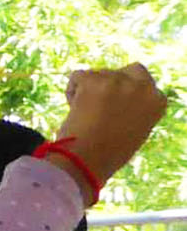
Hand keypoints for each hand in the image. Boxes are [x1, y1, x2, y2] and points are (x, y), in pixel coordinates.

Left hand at [53, 63, 169, 193]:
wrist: (87, 159)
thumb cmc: (110, 153)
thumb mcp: (135, 130)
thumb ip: (134, 110)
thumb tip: (120, 99)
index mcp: (157, 102)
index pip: (146, 85)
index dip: (128, 93)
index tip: (116, 105)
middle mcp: (142, 87)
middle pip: (128, 71)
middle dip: (115, 80)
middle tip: (100, 97)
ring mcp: (117, 81)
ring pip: (99, 74)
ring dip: (90, 89)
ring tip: (86, 115)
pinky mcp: (93, 79)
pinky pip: (78, 76)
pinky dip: (72, 90)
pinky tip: (73, 109)